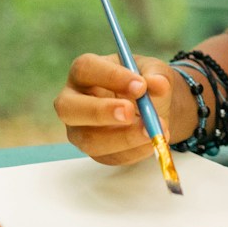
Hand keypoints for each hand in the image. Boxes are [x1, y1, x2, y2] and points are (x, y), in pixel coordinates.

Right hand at [56, 53, 181, 165]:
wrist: (154, 107)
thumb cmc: (143, 82)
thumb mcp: (154, 70)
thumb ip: (156, 74)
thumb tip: (159, 84)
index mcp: (84, 71)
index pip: (85, 69)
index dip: (111, 77)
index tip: (140, 86)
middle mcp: (73, 100)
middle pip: (69, 108)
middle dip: (100, 111)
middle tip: (129, 112)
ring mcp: (80, 129)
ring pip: (89, 139)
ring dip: (123, 137)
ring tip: (151, 131)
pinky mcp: (95, 152)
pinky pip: (110, 157)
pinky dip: (134, 152)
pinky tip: (151, 142)